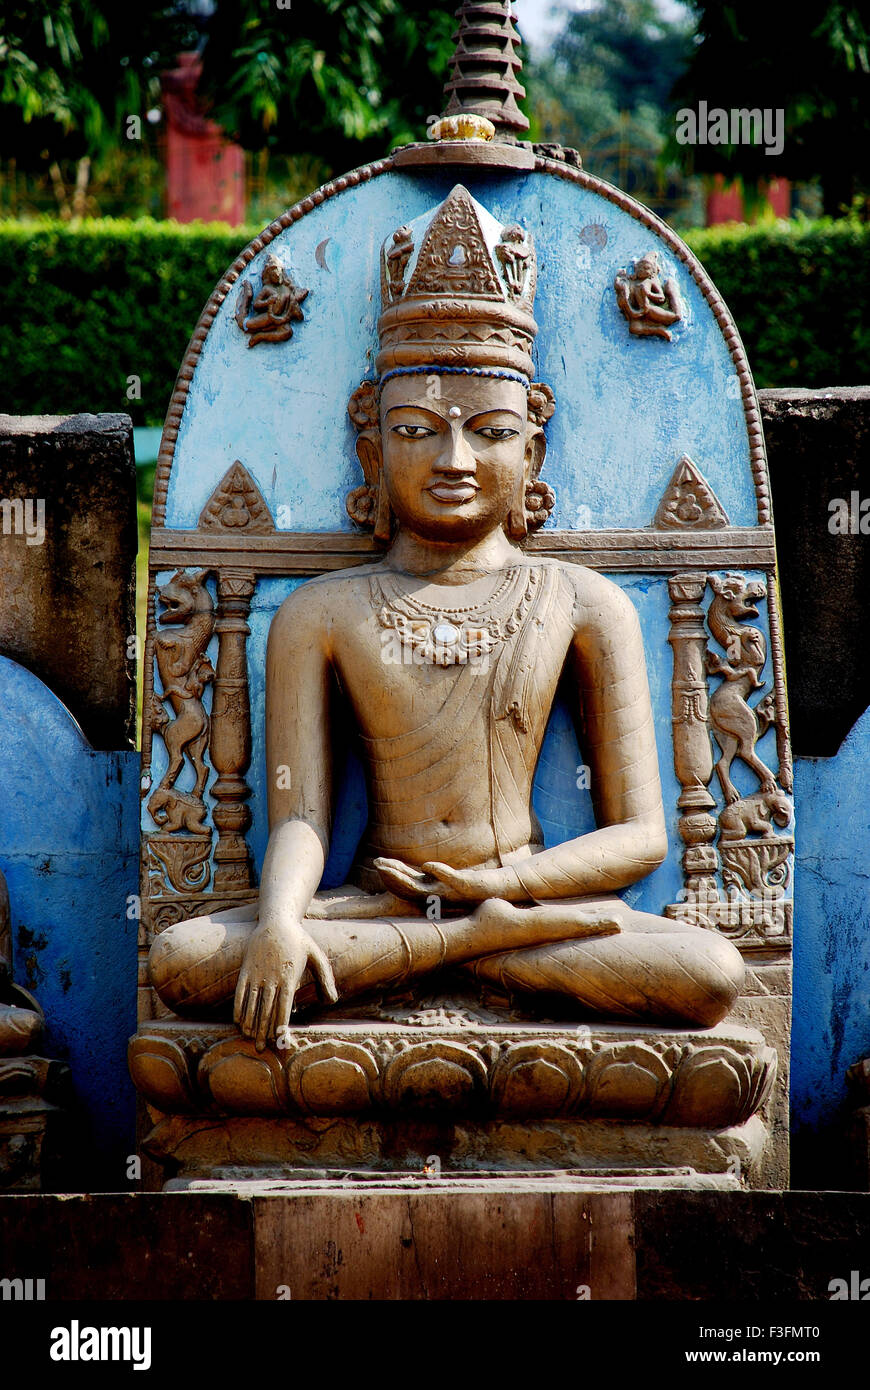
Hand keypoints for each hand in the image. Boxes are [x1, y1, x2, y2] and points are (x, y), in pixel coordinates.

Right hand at [234, 921, 337, 1050]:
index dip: (281, 1026)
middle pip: (266, 1010)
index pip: (284, 1007)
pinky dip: (238, 1008)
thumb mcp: (318, 956)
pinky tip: (239, 1023)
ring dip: (250, 1023)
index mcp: (289, 977)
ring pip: (252, 1004)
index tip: (281, 1042)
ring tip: (250, 1039)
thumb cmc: (300, 941)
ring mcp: (257, 974)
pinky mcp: (246, 971)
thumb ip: (326, 979)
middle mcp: (272, 978)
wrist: (276, 922)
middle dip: (263, 1031)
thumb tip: (332, 1001)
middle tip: (262, 1049)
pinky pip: (240, 993)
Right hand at [374, 856, 512, 903]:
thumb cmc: (470, 885)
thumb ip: (433, 877)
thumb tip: (420, 870)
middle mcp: (438, 894)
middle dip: (392, 876)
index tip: (377, 864)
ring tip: (393, 868)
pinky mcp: (466, 886)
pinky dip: (438, 872)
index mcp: (433, 890)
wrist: (495, 890)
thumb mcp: (448, 880)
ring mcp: (451, 892)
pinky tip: (427, 866)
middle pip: (410, 887)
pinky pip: (450, 879)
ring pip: (425, 886)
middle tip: (377, 865)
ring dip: (407, 877)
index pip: (406, 883)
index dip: (391, 875)